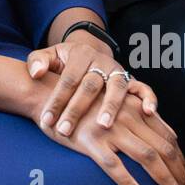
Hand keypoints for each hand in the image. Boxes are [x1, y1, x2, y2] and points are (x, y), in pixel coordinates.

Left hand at [27, 29, 156, 134]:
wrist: (89, 54)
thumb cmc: (65, 62)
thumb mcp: (49, 56)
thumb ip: (38, 61)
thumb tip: (36, 72)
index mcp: (80, 54)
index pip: (68, 79)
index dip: (56, 100)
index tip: (46, 121)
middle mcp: (101, 61)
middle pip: (90, 85)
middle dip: (77, 109)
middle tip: (65, 130)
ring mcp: (118, 70)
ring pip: (117, 87)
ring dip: (111, 106)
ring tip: (103, 126)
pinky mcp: (132, 80)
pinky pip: (144, 88)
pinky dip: (149, 98)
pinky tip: (148, 113)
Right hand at [40, 88, 184, 184]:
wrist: (50, 94)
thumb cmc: (85, 102)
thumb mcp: (118, 103)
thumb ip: (142, 116)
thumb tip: (169, 135)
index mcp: (136, 109)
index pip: (169, 138)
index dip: (181, 162)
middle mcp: (128, 117)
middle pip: (164, 149)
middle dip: (180, 175)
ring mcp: (110, 129)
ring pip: (147, 157)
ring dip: (164, 180)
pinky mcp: (91, 141)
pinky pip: (113, 165)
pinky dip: (128, 181)